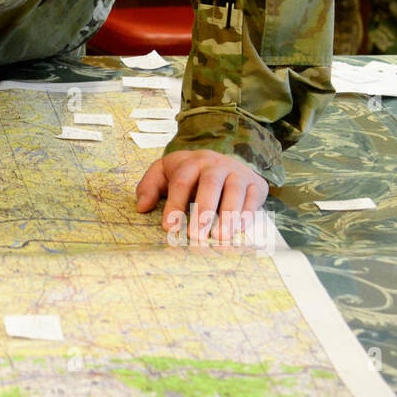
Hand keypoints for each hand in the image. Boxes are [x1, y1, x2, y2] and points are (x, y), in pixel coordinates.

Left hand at [135, 150, 267, 242]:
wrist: (221, 159)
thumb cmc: (188, 172)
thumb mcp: (163, 172)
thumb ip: (149, 187)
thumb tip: (141, 207)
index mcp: (190, 162)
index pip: (181, 182)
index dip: (175, 204)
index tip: (169, 227)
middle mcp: (215, 165)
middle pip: (210, 184)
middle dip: (203, 210)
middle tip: (196, 235)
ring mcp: (237, 172)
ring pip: (234, 189)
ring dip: (228, 213)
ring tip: (220, 236)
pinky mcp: (255, 183)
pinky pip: (253, 196)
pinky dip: (247, 212)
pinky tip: (238, 228)